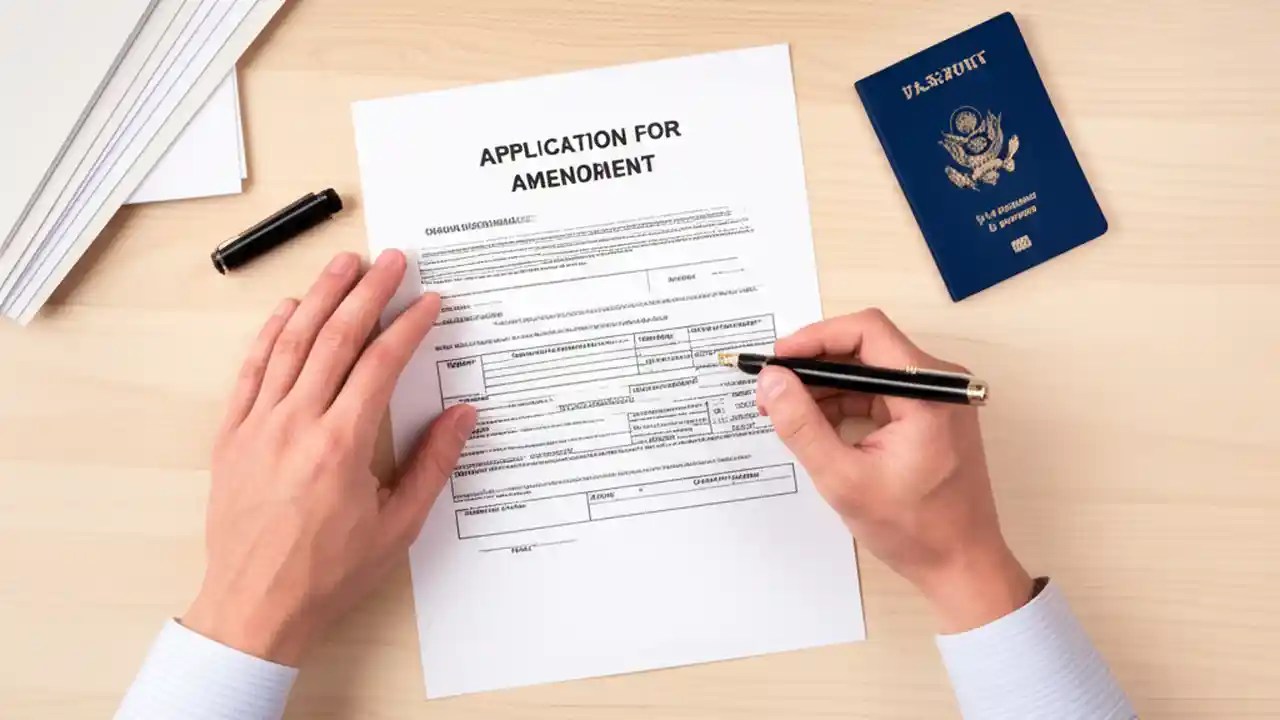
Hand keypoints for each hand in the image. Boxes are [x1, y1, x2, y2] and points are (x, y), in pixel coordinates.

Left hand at [183, 250, 475, 664]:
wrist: (256, 607)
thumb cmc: (328, 573)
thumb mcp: (397, 525)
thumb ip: (433, 464)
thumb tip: (464, 416)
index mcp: (342, 445)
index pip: (380, 364)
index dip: (408, 326)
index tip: (428, 302)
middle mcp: (296, 424)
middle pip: (335, 338)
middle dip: (368, 293)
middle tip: (391, 260)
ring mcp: (258, 426)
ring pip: (290, 344)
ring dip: (319, 297)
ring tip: (343, 264)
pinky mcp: (231, 437)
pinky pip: (249, 372)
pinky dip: (268, 335)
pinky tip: (285, 310)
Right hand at [756, 309, 1031, 632]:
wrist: (962, 565)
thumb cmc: (915, 530)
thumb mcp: (843, 479)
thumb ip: (802, 426)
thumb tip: (772, 382)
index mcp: (927, 392)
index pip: (866, 331)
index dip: (815, 338)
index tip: (778, 358)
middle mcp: (938, 383)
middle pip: (865, 346)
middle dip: (813, 365)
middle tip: (772, 389)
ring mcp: (936, 398)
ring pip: (868, 369)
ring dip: (825, 385)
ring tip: (785, 410)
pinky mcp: (928, 414)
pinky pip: (879, 392)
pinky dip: (845, 402)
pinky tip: (815, 423)